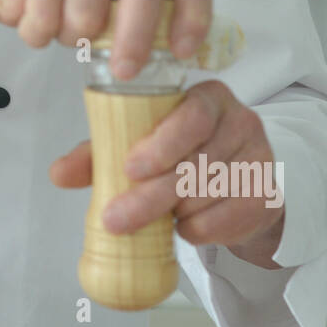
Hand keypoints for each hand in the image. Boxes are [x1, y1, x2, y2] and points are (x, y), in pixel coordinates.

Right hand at [0, 0, 211, 78]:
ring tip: (61, 25)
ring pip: (89, 14)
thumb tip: (168, 67)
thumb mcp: (116, 10)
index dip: (194, 15)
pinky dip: (38, 33)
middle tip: (123, 72)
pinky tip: (35, 20)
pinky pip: (47, 15)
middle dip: (135, 38)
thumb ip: (144, 27)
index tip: (181, 53)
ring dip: (70, 37)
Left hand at [50, 80, 284, 268]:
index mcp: (208, 97)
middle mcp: (241, 120)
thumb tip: (58, 173)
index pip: (193, 114)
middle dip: (151, 195)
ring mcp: (260, 157)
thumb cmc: (182, 156)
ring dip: (173, 213)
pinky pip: (226, 219)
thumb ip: (100, 154)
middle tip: (116, 219)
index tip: (130, 168)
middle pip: (194, 162)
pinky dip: (197, 229)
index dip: (162, 143)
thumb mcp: (140, 147)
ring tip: (158, 217)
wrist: (238, 186)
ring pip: (208, 193)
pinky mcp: (267, 195)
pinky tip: (184, 226)